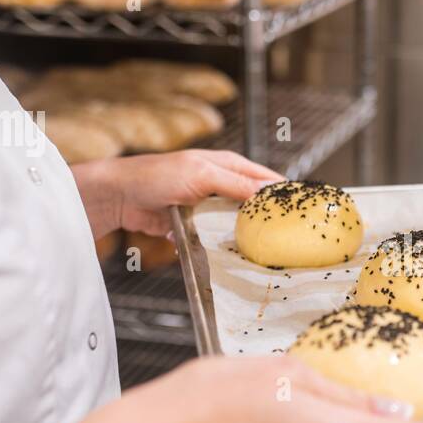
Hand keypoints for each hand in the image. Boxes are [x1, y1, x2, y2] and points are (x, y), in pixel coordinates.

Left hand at [72, 149, 281, 238]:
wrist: (118, 196)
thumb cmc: (156, 176)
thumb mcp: (202, 175)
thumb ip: (236, 183)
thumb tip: (270, 191)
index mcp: (228, 165)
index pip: (266, 179)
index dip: (284, 194)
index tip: (303, 213)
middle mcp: (221, 184)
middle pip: (254, 204)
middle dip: (268, 220)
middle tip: (288, 239)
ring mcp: (208, 205)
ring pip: (237, 223)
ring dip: (246, 236)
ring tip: (266, 253)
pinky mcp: (195, 225)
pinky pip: (217, 237)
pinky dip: (223, 246)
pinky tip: (235, 258)